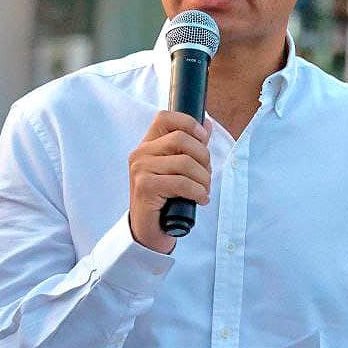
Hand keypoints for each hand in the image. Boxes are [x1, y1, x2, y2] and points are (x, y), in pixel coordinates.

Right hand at [128, 110, 209, 253]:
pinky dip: (198, 192)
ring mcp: (140, 169)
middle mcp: (141, 153)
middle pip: (181, 139)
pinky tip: (200, 199)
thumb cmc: (167, 198)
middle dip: (204, 158)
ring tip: (203, 190)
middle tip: (206, 176)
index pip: (165, 117)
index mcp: (148, 144)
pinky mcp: (145, 187)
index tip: (203, 138)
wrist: (150, 230)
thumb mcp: (180, 169)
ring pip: (185, 162)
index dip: (189, 123)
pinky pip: (181, 183)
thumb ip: (191, 146)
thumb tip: (207, 124)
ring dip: (203, 179)